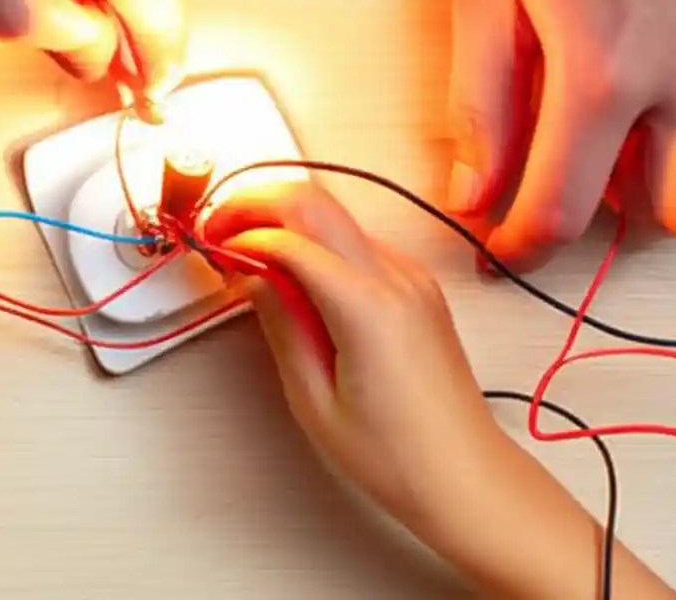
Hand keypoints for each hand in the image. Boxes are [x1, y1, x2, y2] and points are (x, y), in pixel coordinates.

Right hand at [205, 182, 675, 597]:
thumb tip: (253, 278)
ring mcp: (413, 279)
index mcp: (370, 308)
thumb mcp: (314, 400)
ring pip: (337, 217)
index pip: (290, 238)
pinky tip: (291, 275)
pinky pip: (358, 244)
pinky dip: (317, 244)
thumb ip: (280, 326)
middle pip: (316, 201)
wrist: (464, 474)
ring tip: (247, 255)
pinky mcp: (418, 288)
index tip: (211, 246)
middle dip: (258, 204)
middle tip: (220, 227)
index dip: (239, 233)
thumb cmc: (398, 456)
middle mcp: (398, 280)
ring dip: (287, 222)